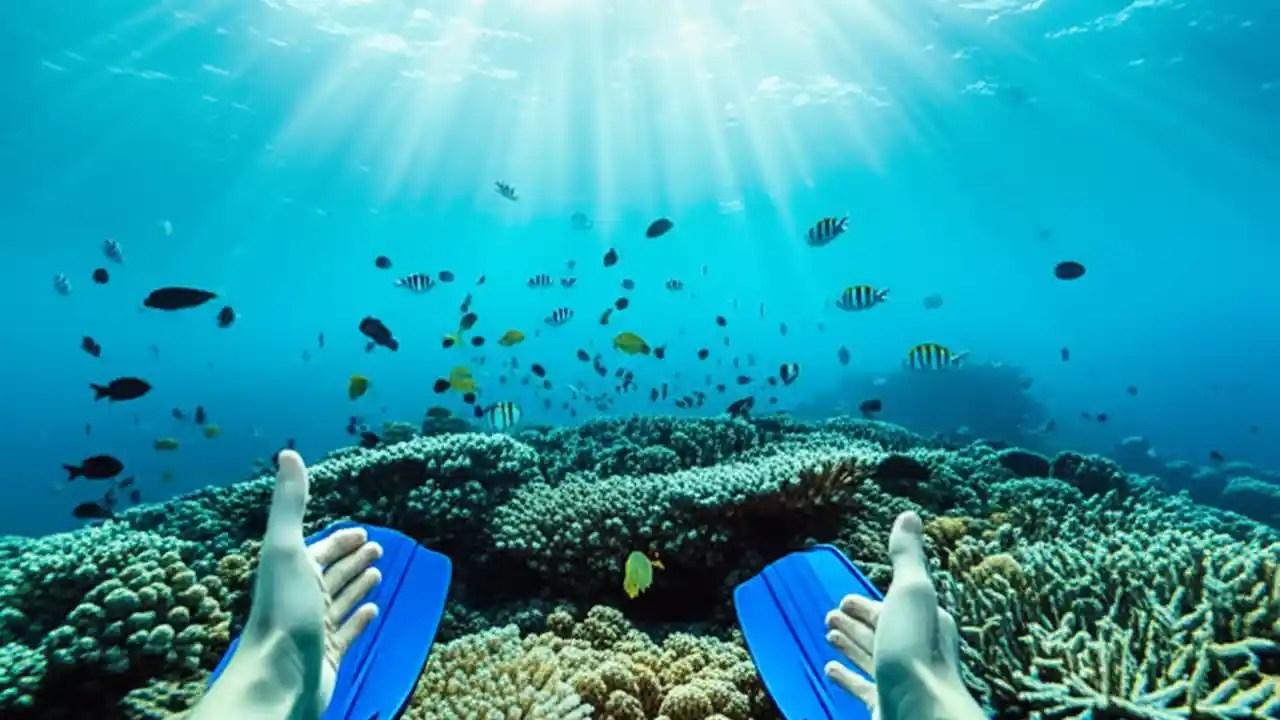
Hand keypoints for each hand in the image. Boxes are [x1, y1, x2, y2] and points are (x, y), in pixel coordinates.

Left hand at [193, 451, 382, 719]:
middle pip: (331, 573)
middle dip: (352, 558)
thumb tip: (288, 453)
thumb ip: (289, 504)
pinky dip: (360, 617)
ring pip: (341, 600)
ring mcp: (316, 628)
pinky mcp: (330, 655)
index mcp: (291, 572)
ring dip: (357, 584)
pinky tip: (372, 609)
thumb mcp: (284, 550)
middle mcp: (302, 598)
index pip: (320, 550)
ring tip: (377, 572)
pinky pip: (348, 632)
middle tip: (377, 548)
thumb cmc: (283, 611)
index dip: (340, 540)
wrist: (278, 678)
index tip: (363, 532)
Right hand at [823, 511, 984, 719]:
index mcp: (926, 622)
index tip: (844, 596)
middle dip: (857, 620)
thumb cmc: (915, 652)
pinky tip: (829, 668)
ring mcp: (898, 680)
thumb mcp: (912, 592)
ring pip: (869, 656)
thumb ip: (907, 556)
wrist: (917, 714)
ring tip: (828, 633)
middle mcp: (915, 650)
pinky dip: (845, 675)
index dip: (869, 602)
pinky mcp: (882, 705)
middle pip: (881, 630)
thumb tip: (909, 515)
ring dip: (849, 642)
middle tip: (831, 613)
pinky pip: (860, 687)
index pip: (894, 606)